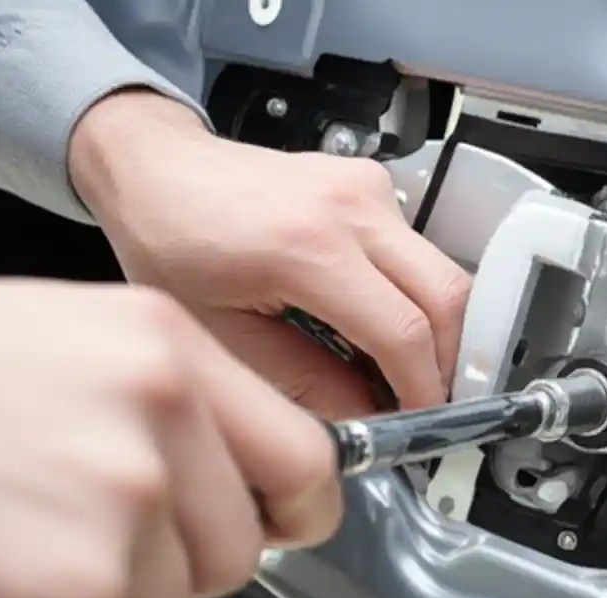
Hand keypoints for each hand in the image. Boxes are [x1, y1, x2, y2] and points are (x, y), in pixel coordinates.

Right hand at [0, 279, 338, 597]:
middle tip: (82, 524)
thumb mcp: (66, 341)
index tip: (289, 521)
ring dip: (95, 592)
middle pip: (240, 549)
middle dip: (177, 560)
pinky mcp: (61, 593)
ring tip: (7, 528)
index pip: (305, 453)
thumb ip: (172, 401)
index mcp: (161, 347)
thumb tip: (255, 471)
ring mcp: (113, 505)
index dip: (298, 505)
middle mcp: (152, 417)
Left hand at [68, 90, 471, 418]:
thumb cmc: (170, 241)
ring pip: (444, 271)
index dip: (422, 389)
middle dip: (450, 360)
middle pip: (450, 295)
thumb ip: (305, 383)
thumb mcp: (225, 336)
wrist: (156, 168)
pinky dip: (414, 293)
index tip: (418, 420)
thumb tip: (368, 418)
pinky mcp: (372, 184)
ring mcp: (367, 189)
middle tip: (427, 399)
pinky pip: (420, 249)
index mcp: (305, 247)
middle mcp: (349, 208)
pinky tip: (378, 319)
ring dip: (435, 327)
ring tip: (400, 366)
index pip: (404, 332)